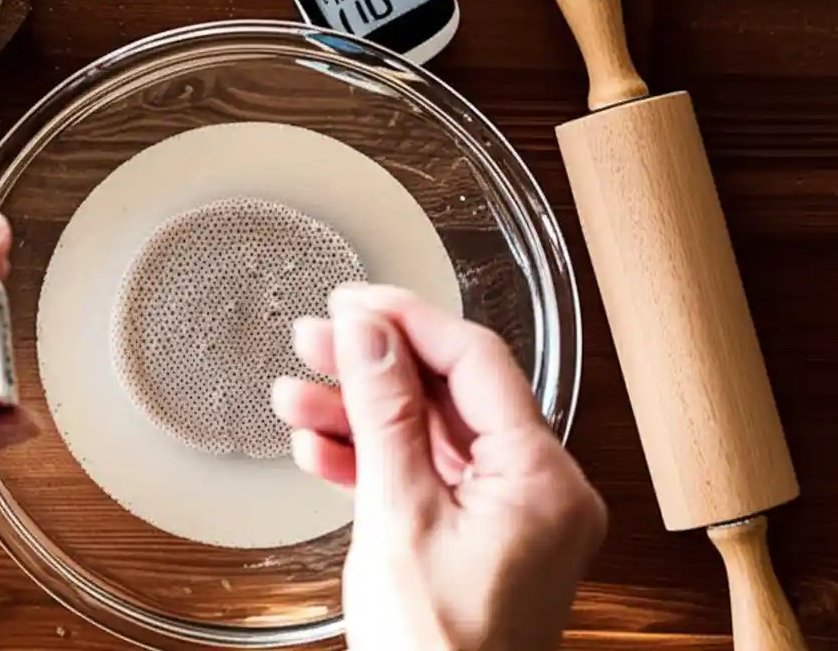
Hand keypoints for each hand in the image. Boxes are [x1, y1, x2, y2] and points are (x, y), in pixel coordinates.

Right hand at [274, 284, 606, 650]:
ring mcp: (510, 514)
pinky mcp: (478, 536)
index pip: (477, 362)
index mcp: (542, 478)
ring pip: (430, 435)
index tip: (352, 301)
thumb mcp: (398, 517)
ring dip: (360, 415)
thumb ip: (384, 414)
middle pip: (450, 395)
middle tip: (312, 342)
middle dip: (373, 368)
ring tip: (295, 398)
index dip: (408, 321)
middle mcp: (538, 489)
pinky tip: (322, 450)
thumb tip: (367, 334)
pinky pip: (426, 478)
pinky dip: (374, 462)